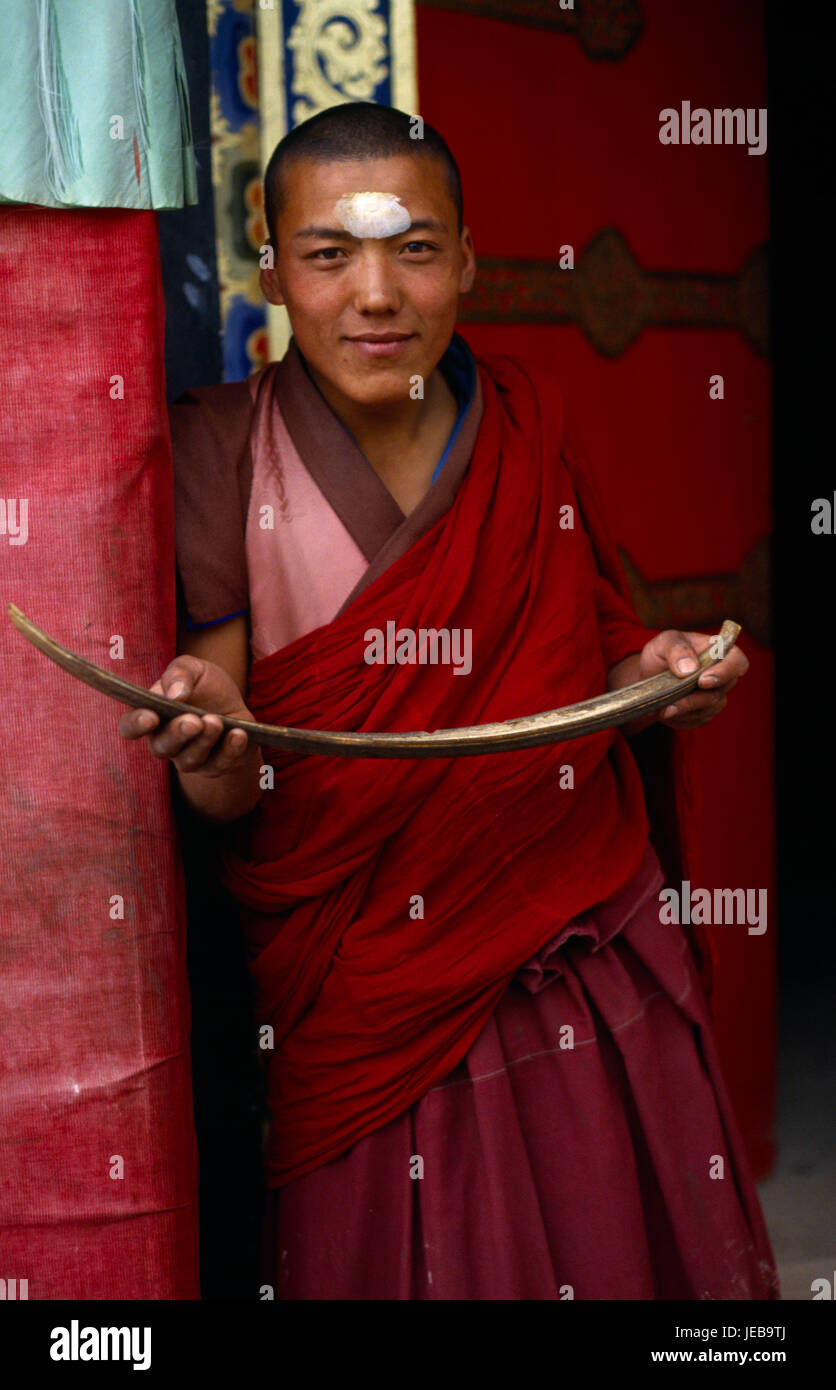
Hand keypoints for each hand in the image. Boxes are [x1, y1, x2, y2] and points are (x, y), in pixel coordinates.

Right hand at [117, 655, 255, 778]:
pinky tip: (238, 734)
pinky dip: (230, 750)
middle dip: (177, 734)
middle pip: (161, 747)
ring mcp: (189, 758)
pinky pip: (220, 764)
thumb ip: (179, 674)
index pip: (130, 727)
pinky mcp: (214, 766)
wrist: (234, 703)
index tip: (150, 717)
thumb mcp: (193, 668)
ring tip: (215, 722)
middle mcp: (165, 742)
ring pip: (190, 759)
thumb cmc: (204, 685)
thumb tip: (173, 694)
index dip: (136, 725)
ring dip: (204, 741)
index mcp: (150, 716)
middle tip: (193, 721)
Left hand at [637, 629, 749, 729]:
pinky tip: (665, 711)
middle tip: (673, 701)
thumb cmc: (662, 653)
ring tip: (663, 707)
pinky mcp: (703, 713)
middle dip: (696, 697)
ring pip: (708, 708)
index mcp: (717, 651)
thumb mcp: (664, 642)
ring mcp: (714, 696)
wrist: (648, 676)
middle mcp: (721, 675)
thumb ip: (677, 649)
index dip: (726, 672)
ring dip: (684, 708)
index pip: (737, 661)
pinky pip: (696, 719)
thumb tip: (690, 668)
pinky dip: (679, 717)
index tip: (703, 681)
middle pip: (721, 690)